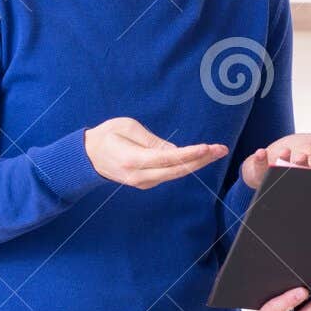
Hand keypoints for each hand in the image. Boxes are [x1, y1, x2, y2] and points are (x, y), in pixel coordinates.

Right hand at [85, 117, 226, 189]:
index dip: (189, 154)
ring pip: (175, 175)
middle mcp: (140, 176)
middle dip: (201, 160)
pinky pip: (169, 175)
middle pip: (176, 170)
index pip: (167, 158)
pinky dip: (185, 166)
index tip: (207, 147)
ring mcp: (143, 182)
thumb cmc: (107, 136)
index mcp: (132, 160)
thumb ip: (151, 141)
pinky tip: (199, 157)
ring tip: (216, 151)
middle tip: (221, 149)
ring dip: (197, 163)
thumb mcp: (126, 127)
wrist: (88, 157)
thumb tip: (176, 151)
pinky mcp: (146, 183)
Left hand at [241, 131, 310, 188]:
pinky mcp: (260, 169)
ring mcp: (276, 173)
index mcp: (310, 170)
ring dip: (282, 162)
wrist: (271, 156)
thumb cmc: (298, 150)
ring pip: (280, 171)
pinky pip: (259, 165)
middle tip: (302, 157)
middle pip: (298, 172)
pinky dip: (259, 159)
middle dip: (300, 165)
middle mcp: (294, 174)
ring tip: (284, 153)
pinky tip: (261, 152)